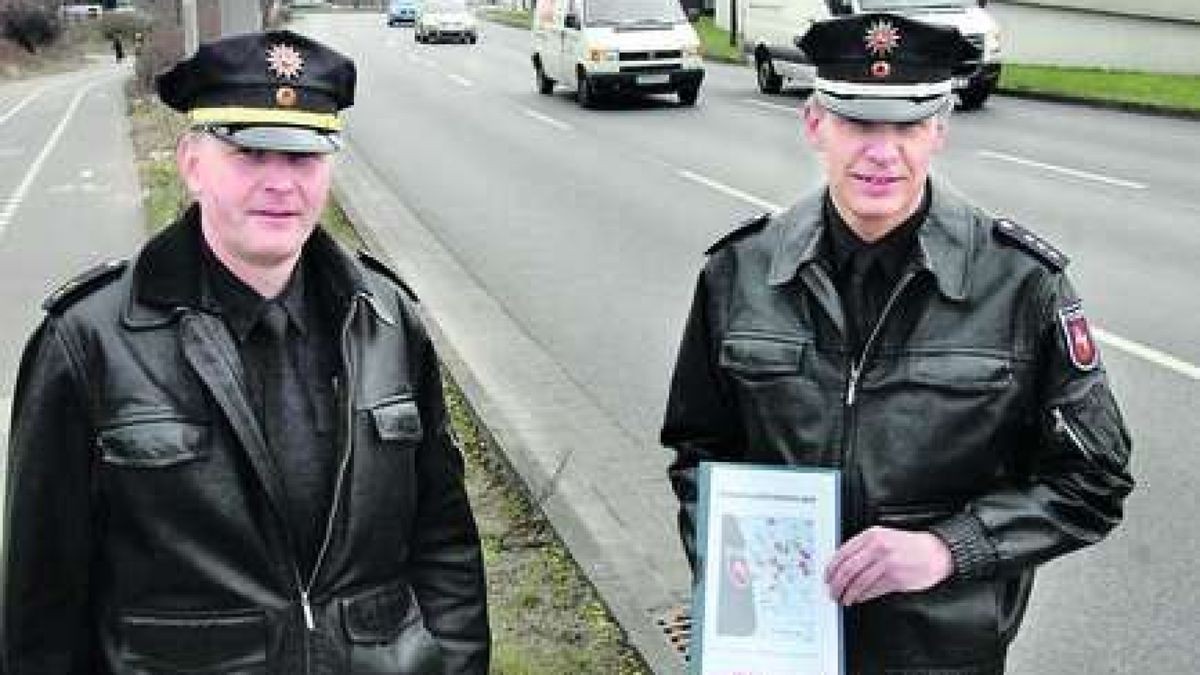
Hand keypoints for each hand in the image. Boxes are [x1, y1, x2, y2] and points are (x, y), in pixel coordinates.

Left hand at [824, 526, 951, 605]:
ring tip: (844, 599)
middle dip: (836, 584)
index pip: (843, 553)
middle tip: (832, 591)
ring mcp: (887, 564)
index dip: (831, 569)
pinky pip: (873, 590)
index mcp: (871, 536)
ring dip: (848, 594)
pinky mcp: (896, 579)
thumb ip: (863, 547)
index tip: (827, 577)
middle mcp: (877, 548)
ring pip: (858, 583)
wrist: (935, 552)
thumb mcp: (883, 537)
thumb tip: (841, 564)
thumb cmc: (908, 546)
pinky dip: (862, 596)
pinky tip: (858, 598)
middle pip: (848, 570)